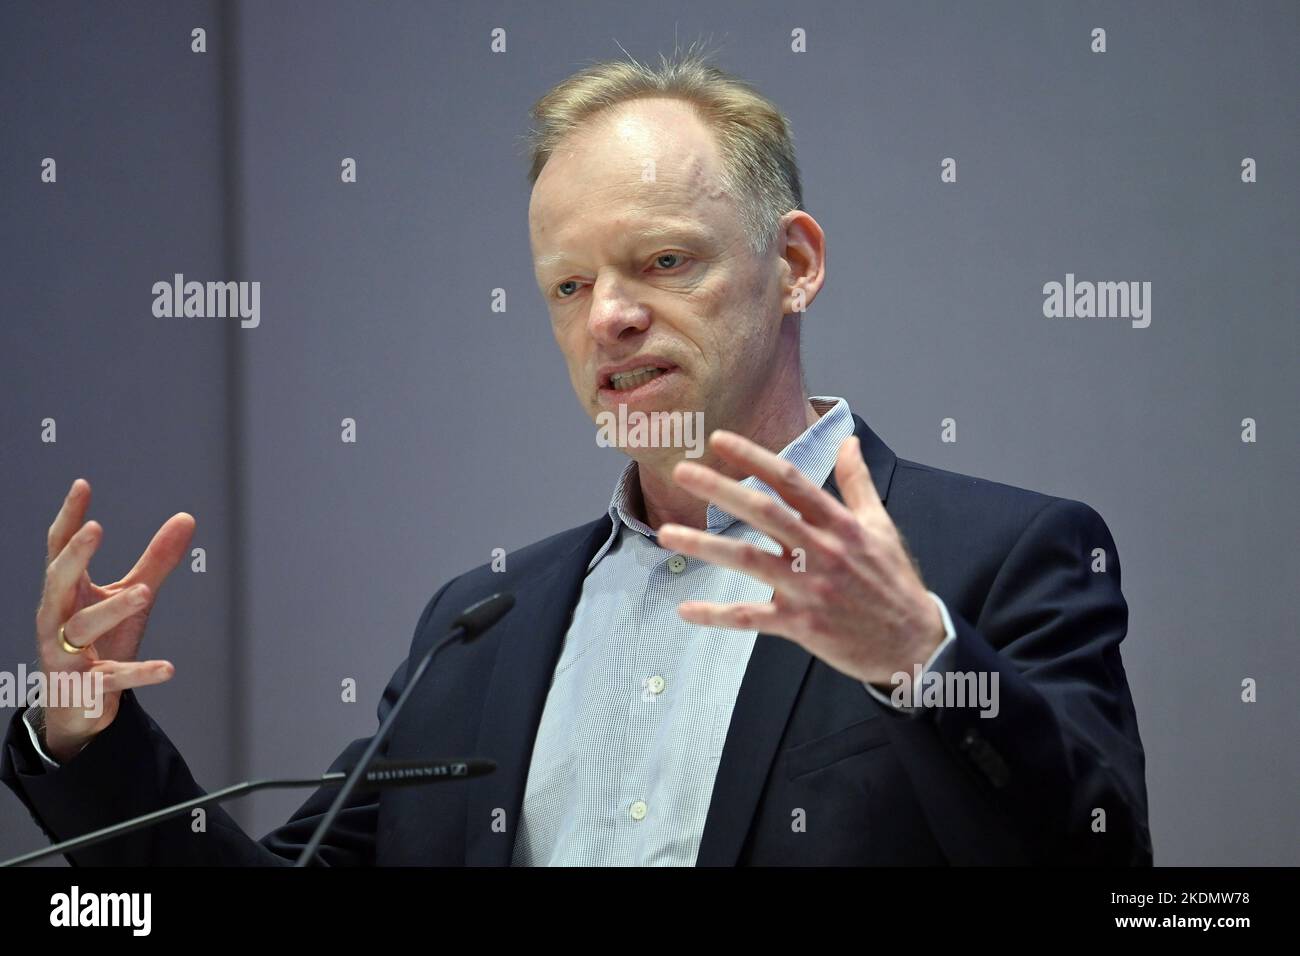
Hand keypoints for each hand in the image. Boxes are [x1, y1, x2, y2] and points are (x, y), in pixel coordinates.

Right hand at [35, 478, 192, 761]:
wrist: (77, 708)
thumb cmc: (100, 643)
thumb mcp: (129, 597)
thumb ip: (155, 561)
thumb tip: (187, 517)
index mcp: (66, 593)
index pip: (59, 549)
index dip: (68, 517)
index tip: (82, 485)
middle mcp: (58, 619)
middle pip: (58, 582)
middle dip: (74, 556)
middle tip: (95, 529)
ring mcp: (67, 654)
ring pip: (82, 628)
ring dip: (112, 609)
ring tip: (142, 592)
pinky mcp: (86, 687)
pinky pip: (112, 677)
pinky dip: (140, 672)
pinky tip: (168, 669)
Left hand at [656, 430, 943, 685]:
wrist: (913, 642)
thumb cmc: (892, 581)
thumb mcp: (881, 526)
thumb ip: (857, 483)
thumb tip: (848, 442)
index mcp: (839, 524)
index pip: (791, 481)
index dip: (753, 458)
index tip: (719, 440)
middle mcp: (822, 551)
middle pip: (765, 512)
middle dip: (721, 490)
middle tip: (683, 472)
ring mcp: (810, 589)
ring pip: (749, 561)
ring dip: (705, 546)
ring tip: (666, 535)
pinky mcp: (801, 625)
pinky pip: (752, 619)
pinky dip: (717, 615)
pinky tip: (686, 610)